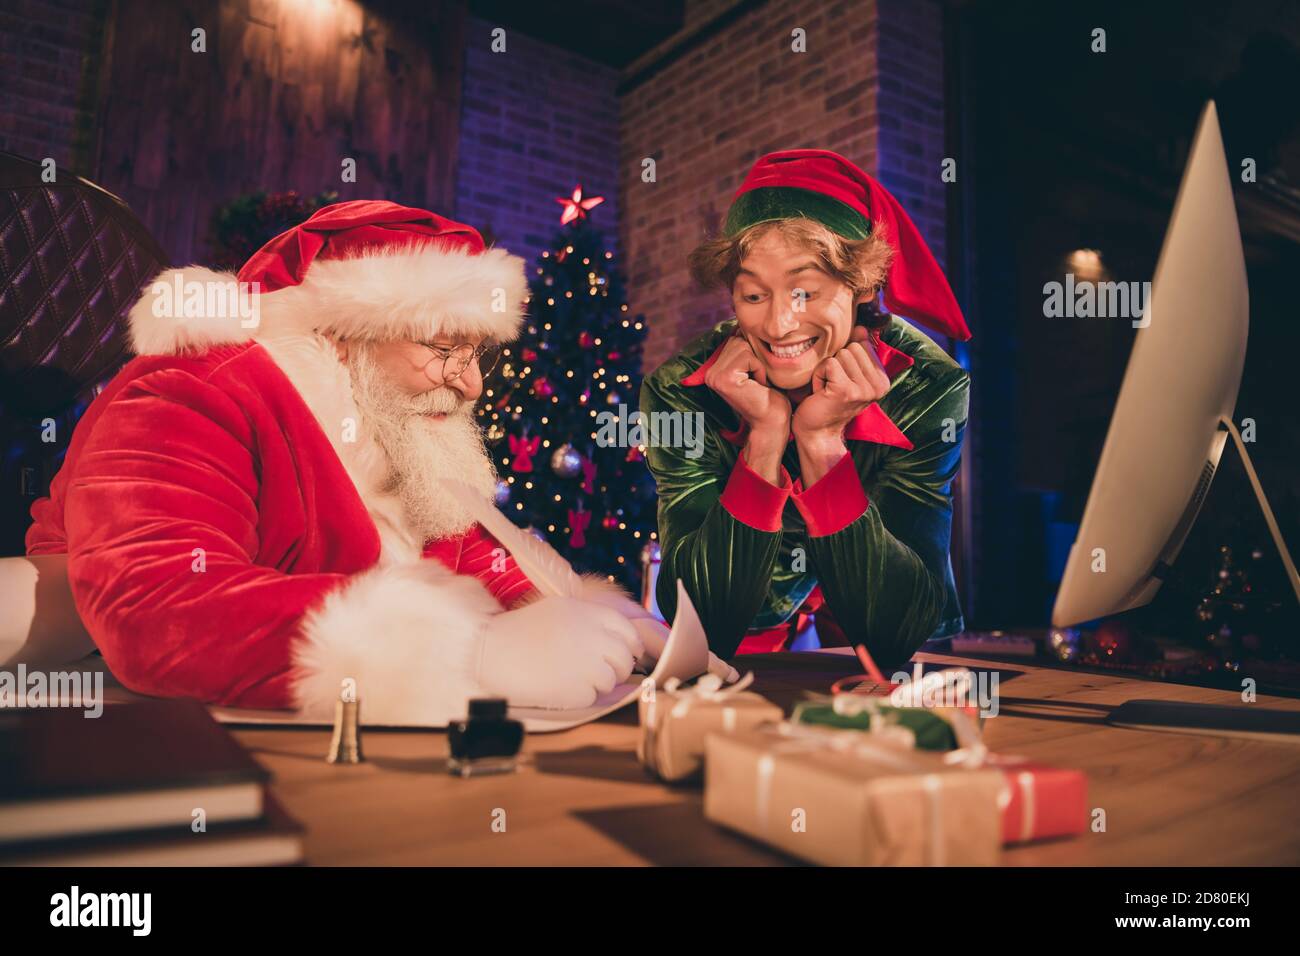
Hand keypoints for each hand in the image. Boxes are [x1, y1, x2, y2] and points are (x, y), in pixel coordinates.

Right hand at [475, 597, 644, 707]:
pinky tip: (561, 685)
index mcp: (590, 615)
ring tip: (573, 676)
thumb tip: (619, 640)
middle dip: (620, 667)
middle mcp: (595, 638)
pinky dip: (581, 695)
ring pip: (612, 681)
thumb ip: (591, 620)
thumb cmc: (522, 629)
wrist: (491, 650)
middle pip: (625, 658)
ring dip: (599, 682)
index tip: (630, 653)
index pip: (628, 632)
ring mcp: (588, 666)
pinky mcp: (578, 691)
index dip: (632, 645)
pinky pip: (593, 696)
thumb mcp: (559, 609)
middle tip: (606, 671)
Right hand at [703, 334, 791, 435]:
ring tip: (758, 384)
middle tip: (757, 382)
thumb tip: (742, 323)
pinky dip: (759, 369)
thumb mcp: (755, 366)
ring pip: (742, 346)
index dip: (753, 353)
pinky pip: (748, 356)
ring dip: (758, 364)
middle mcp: (711, 372)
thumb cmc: (769, 397)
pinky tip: (758, 386)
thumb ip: (745, 349)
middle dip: (755, 357)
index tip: (755, 377)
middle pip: (738, 340)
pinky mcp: (724, 378)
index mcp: (715, 368)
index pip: (735, 339)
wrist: (772, 423)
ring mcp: (714, 376)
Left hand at [792, 326, 891, 441]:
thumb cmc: (829, 400)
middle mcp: (878, 386)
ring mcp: (864, 389)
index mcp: (882, 380)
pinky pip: (828, 364)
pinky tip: (821, 392)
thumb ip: (858, 351)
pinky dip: (818, 376)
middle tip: (832, 386)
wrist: (817, 430)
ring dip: (826, 371)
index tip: (842, 381)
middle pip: (852, 348)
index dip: (845, 360)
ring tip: (827, 389)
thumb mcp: (848, 373)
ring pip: (840, 355)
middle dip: (835, 364)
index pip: (862, 345)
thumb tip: (862, 328)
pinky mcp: (846, 391)